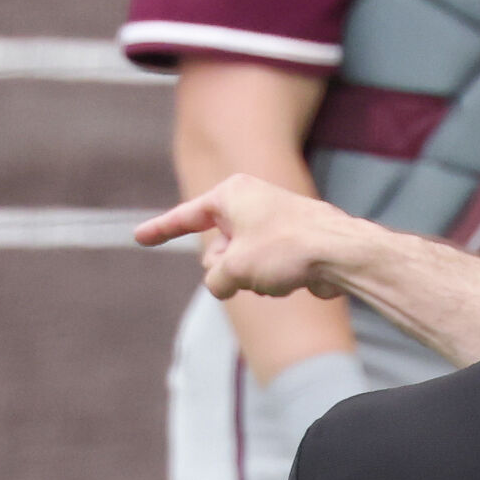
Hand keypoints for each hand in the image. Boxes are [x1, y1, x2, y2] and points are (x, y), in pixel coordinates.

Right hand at [134, 173, 346, 299]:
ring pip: (241, 265)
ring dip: (252, 278)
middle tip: (250, 268)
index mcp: (231, 194)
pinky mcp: (289, 245)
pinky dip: (273, 281)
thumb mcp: (233, 268)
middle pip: (216, 249)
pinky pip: (264, 272)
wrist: (342, 254)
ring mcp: (271, 224)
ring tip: (278, 272)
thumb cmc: (287, 248)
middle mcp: (250, 203)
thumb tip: (223, 285)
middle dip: (226, 268)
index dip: (161, 230)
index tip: (137, 237)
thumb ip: (214, 279)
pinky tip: (294, 279)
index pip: (185, 217)